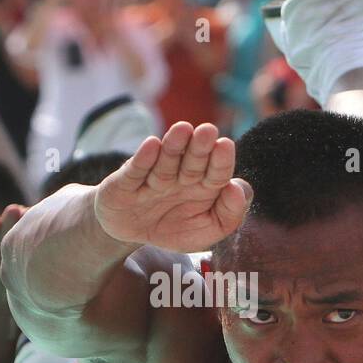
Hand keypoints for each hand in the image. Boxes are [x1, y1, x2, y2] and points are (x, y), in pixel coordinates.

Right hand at [94, 121, 248, 251]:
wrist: (129, 234)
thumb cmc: (172, 228)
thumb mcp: (204, 233)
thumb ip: (229, 216)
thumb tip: (236, 188)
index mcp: (204, 186)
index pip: (217, 173)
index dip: (221, 161)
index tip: (225, 146)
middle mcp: (180, 176)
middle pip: (192, 162)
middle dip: (200, 147)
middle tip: (208, 131)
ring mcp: (152, 177)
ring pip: (165, 161)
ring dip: (174, 146)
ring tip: (183, 129)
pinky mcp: (126, 182)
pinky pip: (136, 171)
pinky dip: (143, 159)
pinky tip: (151, 145)